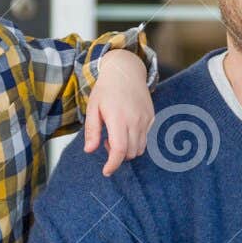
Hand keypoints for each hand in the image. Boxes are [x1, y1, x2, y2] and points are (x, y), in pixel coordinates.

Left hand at [85, 49, 153, 175]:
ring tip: (116, 136)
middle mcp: (135, 120)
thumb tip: (90, 150)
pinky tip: (126, 129)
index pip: (119, 150)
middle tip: (106, 142)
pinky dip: (135, 141)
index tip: (106, 171)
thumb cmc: (106, 89)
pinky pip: (145, 138)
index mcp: (118, 118)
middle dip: (118, 156)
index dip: (113, 164)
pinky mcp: (151, 117)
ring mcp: (145, 119)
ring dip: (127, 150)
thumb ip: (92, 130)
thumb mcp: (93, 108)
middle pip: (130, 153)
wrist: (126, 71)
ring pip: (139, 148)